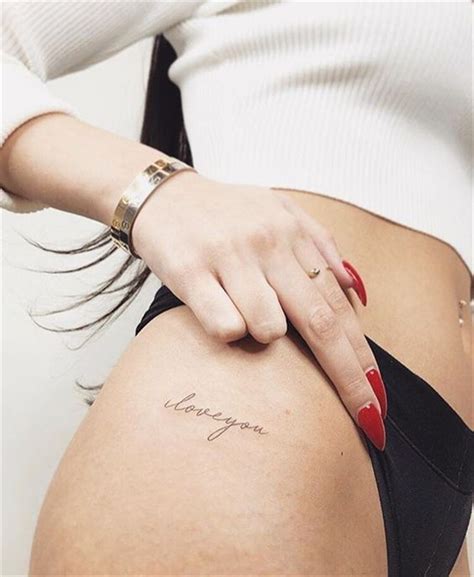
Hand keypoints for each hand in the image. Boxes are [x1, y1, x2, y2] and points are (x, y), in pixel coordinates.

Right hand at [132, 170, 386, 449]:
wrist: (163, 195)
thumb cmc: (225, 213)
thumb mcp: (280, 212)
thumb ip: (322, 245)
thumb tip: (358, 290)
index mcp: (293, 234)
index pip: (337, 304)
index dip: (360, 354)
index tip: (377, 394)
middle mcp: (268, 244)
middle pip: (319, 323)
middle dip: (347, 376)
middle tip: (367, 417)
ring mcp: (230, 258)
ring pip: (268, 328)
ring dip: (265, 337)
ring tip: (243, 312)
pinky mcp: (191, 272)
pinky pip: (224, 326)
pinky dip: (227, 331)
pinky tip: (216, 309)